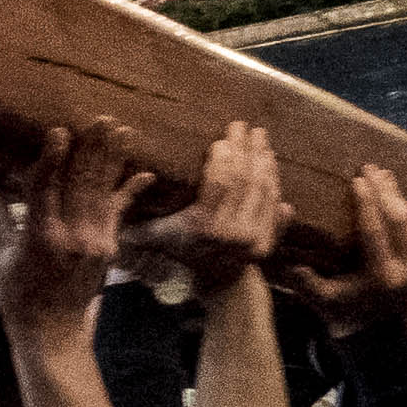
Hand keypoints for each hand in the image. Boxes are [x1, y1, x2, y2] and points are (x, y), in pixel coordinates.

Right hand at [0, 121, 147, 350]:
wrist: (53, 330)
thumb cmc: (17, 294)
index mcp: (40, 238)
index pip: (45, 190)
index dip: (52, 159)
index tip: (59, 132)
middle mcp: (73, 237)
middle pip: (82, 184)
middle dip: (92, 149)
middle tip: (101, 117)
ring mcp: (96, 242)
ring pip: (103, 191)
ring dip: (112, 158)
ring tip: (121, 129)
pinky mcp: (109, 247)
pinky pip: (119, 212)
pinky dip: (131, 190)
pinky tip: (146, 171)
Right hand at [153, 121, 282, 293]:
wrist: (218, 280)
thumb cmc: (182, 249)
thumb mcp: (156, 235)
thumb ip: (139, 216)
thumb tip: (132, 188)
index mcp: (203, 226)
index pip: (221, 183)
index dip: (225, 157)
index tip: (223, 138)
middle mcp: (231, 232)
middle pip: (244, 181)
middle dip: (245, 149)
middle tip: (244, 125)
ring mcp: (253, 237)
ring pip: (262, 189)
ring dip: (263, 159)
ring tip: (260, 137)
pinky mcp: (268, 240)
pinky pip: (273, 202)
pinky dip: (274, 179)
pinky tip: (271, 159)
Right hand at [277, 164, 406, 335]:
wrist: (378, 342)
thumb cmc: (343, 318)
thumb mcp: (320, 300)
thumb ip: (304, 277)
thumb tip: (285, 253)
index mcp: (380, 277)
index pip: (375, 229)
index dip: (367, 201)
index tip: (358, 178)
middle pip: (400, 221)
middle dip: (386, 191)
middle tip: (372, 168)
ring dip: (400, 198)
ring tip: (385, 176)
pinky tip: (400, 199)